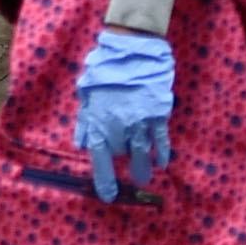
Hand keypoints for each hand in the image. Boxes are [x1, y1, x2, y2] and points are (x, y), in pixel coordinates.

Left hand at [73, 26, 175, 198]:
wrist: (132, 48)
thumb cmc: (105, 68)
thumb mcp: (86, 92)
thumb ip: (85, 121)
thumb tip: (82, 144)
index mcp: (99, 122)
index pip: (100, 159)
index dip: (104, 179)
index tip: (108, 196)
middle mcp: (119, 126)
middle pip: (121, 154)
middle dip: (124, 164)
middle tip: (130, 178)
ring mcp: (140, 121)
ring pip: (143, 152)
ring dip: (144, 167)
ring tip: (145, 179)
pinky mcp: (158, 113)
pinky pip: (161, 138)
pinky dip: (162, 151)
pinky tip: (163, 162)